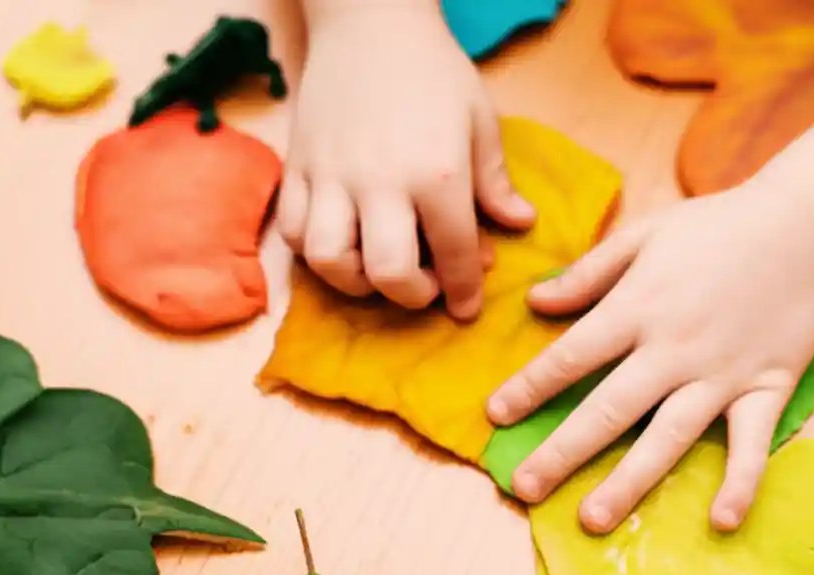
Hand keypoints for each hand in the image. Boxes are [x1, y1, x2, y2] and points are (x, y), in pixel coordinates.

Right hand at [279, 3, 535, 319]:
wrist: (369, 22)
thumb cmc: (433, 71)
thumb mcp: (478, 121)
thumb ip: (495, 181)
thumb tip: (519, 224)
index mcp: (438, 172)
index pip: (454, 253)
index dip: (465, 290)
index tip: (467, 308)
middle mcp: (382, 181)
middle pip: (388, 272)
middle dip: (411, 296)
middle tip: (424, 288)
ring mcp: (333, 176)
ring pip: (329, 261)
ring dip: (355, 282)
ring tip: (376, 271)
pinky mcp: (299, 167)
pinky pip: (294, 232)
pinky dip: (314, 253)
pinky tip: (340, 243)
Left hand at [486, 179, 813, 533]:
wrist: (807, 224)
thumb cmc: (718, 226)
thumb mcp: (644, 235)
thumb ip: (589, 272)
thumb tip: (535, 301)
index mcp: (637, 308)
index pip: (570, 357)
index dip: (529, 388)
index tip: (495, 417)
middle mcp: (672, 349)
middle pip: (607, 410)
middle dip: (561, 452)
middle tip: (524, 488)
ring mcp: (720, 375)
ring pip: (666, 438)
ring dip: (628, 483)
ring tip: (591, 520)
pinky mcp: (767, 388)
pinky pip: (751, 444)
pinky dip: (740, 483)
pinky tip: (720, 522)